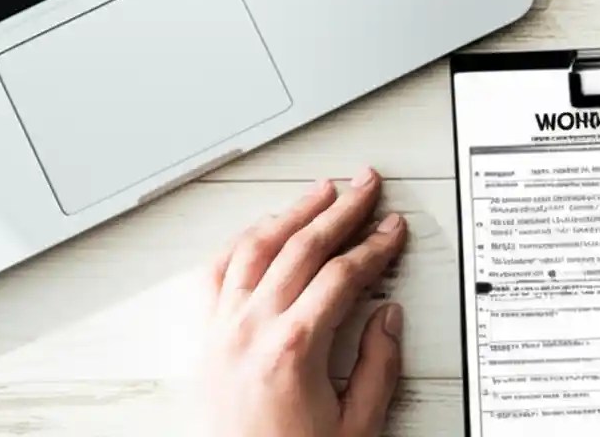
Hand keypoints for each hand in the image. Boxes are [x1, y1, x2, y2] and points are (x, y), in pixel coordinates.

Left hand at [202, 168, 407, 436]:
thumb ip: (378, 366)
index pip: (342, 274)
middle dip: (341, 210)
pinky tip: (261, 229)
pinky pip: (218, 273)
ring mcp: (223, 332)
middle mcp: (251, 331)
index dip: (374, 244)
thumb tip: (388, 317)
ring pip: (257, 249)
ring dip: (292, 213)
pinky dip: (242, 243)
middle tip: (365, 186)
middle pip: (302, 247)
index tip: (392, 228)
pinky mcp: (207, 341)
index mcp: (293, 348)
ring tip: (320, 193)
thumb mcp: (357, 426)